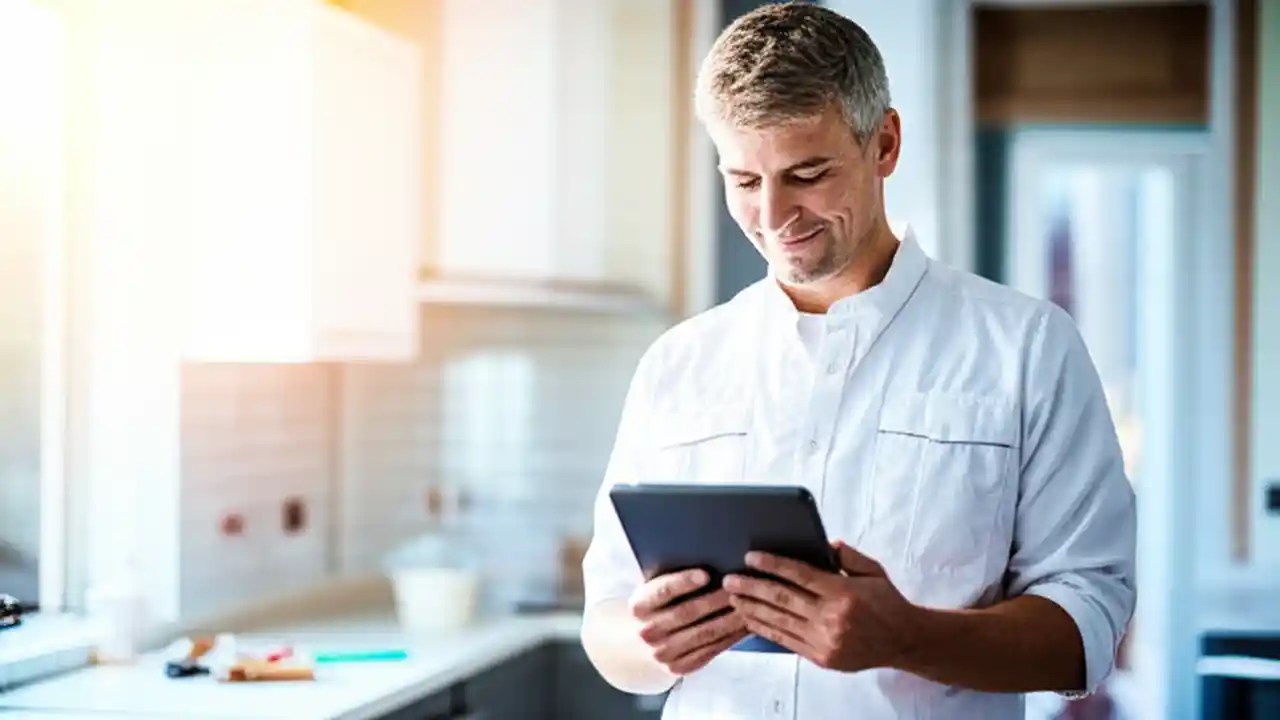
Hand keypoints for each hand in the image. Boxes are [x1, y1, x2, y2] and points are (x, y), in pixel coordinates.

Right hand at [628, 569, 747, 676]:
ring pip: (703, 633)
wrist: (639, 645)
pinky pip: (710, 651)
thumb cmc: (657, 607)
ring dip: (729, 619)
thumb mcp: (654, 591)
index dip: (684, 582)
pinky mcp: (678, 667)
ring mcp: (662, 653)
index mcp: (639, 606)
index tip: (706, 574)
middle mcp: (647, 632)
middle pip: (687, 612)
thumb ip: (674, 580)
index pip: (663, 591)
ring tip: (749, 605)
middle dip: (716, 599)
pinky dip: (730, 638)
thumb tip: (713, 562)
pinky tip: (744, 626)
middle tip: (739, 586)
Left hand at [724, 540, 920, 671]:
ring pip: (780, 621)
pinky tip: (751, 619)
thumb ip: (847, 556)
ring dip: (752, 608)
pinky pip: (787, 640)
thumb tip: (822, 544)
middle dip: (752, 587)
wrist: (903, 641)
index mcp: (844, 592)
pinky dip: (765, 629)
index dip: (773, 564)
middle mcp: (832, 618)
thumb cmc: (886, 601)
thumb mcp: (873, 571)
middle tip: (730, 579)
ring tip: (733, 598)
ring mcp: (825, 641)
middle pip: (783, 598)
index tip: (751, 557)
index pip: (800, 575)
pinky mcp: (821, 657)